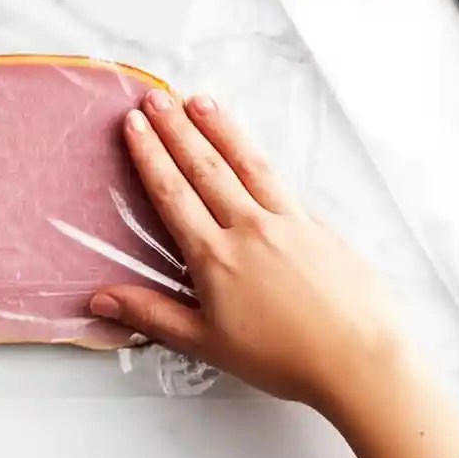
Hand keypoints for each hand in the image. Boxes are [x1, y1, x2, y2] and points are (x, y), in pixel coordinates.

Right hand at [89, 90, 403, 411]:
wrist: (359, 360)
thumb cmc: (282, 359)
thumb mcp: (206, 344)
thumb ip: (150, 316)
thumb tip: (99, 300)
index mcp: (215, 256)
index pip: (173, 193)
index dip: (150, 155)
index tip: (134, 123)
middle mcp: (249, 227)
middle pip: (205, 166)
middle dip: (176, 128)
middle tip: (156, 97)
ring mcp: (288, 220)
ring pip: (247, 162)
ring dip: (220, 128)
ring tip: (199, 101)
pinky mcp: (319, 224)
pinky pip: (280, 182)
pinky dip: (258, 158)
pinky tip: (250, 148)